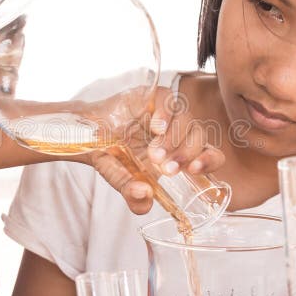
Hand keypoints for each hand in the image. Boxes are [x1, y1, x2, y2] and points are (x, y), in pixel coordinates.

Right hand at [89, 86, 225, 213]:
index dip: (209, 160)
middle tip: (166, 169)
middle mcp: (177, 132)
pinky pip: (169, 100)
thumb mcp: (121, 179)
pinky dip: (167, 115)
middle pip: (199, 137)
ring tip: (153, 154)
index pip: (209, 154)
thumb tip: (144, 199)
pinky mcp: (153, 96)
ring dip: (173, 140)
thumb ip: (132, 195)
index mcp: (178, 153)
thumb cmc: (111, 154)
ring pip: (186, 120)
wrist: (86, 132)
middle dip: (185, 155)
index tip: (194, 169)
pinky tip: (156, 127)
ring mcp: (166, 113)